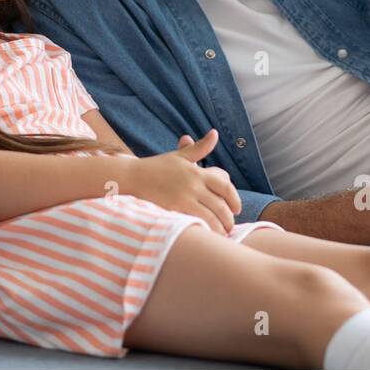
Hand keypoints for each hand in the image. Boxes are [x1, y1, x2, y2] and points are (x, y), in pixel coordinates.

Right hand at [124, 129, 240, 234]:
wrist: (131, 177)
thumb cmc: (156, 167)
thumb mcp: (179, 156)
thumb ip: (199, 148)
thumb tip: (215, 133)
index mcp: (197, 172)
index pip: (225, 186)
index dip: (235, 200)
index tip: (237, 209)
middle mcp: (193, 184)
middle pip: (221, 205)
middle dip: (229, 219)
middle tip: (230, 226)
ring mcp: (183, 198)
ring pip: (211, 217)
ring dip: (219, 228)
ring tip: (221, 234)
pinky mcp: (173, 209)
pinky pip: (195, 223)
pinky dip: (204, 231)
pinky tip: (206, 236)